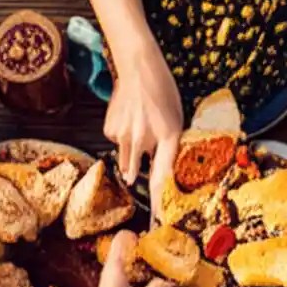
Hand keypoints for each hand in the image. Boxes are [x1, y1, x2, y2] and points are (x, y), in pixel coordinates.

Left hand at [86, 231, 173, 286]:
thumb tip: (171, 280)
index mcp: (115, 268)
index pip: (122, 238)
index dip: (137, 234)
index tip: (152, 240)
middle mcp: (112, 270)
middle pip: (130, 249)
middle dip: (149, 252)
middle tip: (164, 256)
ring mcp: (114, 278)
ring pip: (133, 263)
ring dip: (149, 267)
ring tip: (164, 276)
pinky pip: (133, 275)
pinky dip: (145, 278)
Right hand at [104, 45, 182, 214]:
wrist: (139, 67)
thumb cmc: (162, 92)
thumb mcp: (176, 119)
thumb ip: (169, 146)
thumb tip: (160, 170)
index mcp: (168, 135)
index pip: (163, 175)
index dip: (160, 200)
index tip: (159, 219)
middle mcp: (144, 138)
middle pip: (138, 172)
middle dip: (138, 175)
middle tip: (135, 175)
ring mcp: (124, 134)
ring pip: (126, 159)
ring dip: (131, 152)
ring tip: (138, 126)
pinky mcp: (110, 129)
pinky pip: (117, 143)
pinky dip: (122, 136)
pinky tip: (128, 117)